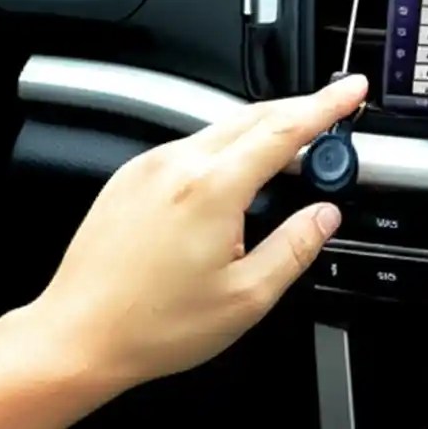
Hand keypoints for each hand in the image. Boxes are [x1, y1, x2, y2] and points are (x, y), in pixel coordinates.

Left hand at [30, 75, 367, 389]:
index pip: (284, 129)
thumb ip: (295, 247)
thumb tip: (325, 216)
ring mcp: (148, 168)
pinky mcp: (129, 179)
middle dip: (300, 109)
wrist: (76, 338)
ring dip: (263, 130)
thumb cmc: (151, 325)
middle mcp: (176, 166)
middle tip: (333, 115)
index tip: (351, 90)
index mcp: (212, 189)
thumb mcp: (247, 296)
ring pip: (220, 128)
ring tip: (291, 152)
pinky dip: (226, 147)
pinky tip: (237, 174)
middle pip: (254, 116)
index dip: (326, 106)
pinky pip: (190, 146)